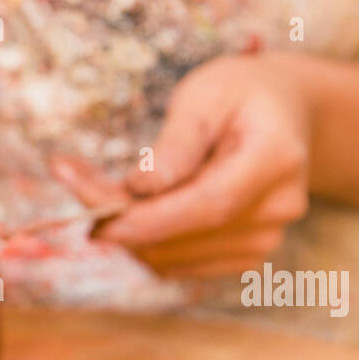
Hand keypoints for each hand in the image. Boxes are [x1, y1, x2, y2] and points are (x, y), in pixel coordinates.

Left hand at [55, 54, 312, 279]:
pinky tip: (133, 208)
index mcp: (275, 160)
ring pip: (171, 258)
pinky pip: (175, 264)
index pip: (208, 205)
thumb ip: (175, 144)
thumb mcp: (204, 95)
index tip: (94, 217)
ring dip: (125, 231)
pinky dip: (143, 242)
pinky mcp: (240, 257)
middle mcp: (276, 210)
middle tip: (74, 178)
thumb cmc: (239, 95)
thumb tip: (140, 189)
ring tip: (105, 188)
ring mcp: (261, 240)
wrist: (284, 115)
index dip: (147, 219)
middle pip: (182, 236)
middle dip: (118, 218)